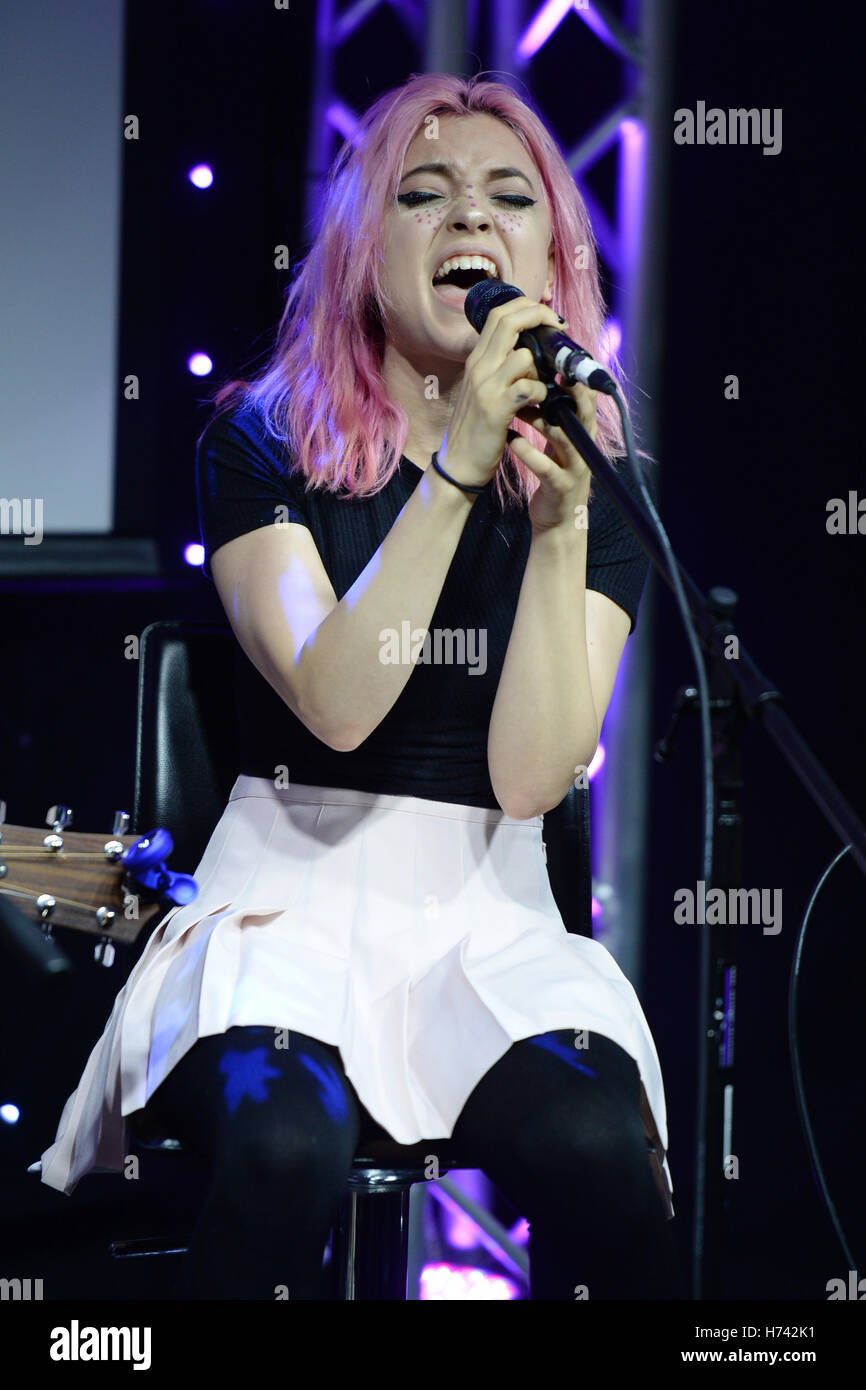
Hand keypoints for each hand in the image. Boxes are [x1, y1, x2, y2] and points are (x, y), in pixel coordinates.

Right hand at [437, 296, 563, 487]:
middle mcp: (478, 367)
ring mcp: (486, 388)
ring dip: (543, 367)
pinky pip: (529, 388)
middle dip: (539, 317)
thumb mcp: (482, 389)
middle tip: (559, 328)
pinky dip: (542, 393)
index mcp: (476, 360)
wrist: (457, 464)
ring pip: (524, 355)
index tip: (547, 316)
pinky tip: (541, 404)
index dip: (526, 306)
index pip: (498, 315)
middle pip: (509, 322)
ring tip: (544, 384)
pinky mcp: (496, 410)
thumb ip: (499, 366)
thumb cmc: (476, 428)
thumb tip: (527, 350)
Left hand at [509, 362, 596, 533]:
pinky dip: (529, 454)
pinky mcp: (561, 487)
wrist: (558, 518)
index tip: (560, 353)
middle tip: (556, 373)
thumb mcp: (558, 439)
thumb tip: (538, 374)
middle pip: (583, 414)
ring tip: (524, 408)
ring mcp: (575, 467)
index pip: (585, 397)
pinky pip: (545, 469)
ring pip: (564, 439)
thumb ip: (554, 411)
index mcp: (582, 431)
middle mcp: (583, 446)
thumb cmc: (554, 471)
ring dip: (544, 422)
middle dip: (573, 393)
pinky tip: (513, 442)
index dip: (577, 375)